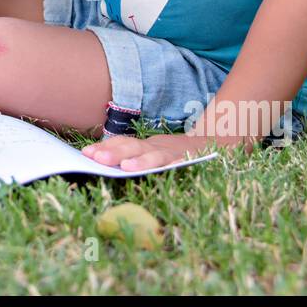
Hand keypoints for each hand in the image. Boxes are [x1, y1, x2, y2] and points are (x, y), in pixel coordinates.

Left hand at [81, 133, 216, 170]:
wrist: (219, 138)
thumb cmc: (175, 154)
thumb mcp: (154, 152)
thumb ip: (133, 156)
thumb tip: (97, 160)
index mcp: (147, 146)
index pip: (123, 143)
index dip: (106, 147)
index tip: (86, 153)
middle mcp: (159, 147)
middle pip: (134, 147)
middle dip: (115, 152)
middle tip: (97, 159)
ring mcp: (176, 153)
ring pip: (157, 156)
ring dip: (142, 161)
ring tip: (127, 167)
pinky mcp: (193, 160)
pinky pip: (184, 163)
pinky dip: (178, 165)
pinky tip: (171, 169)